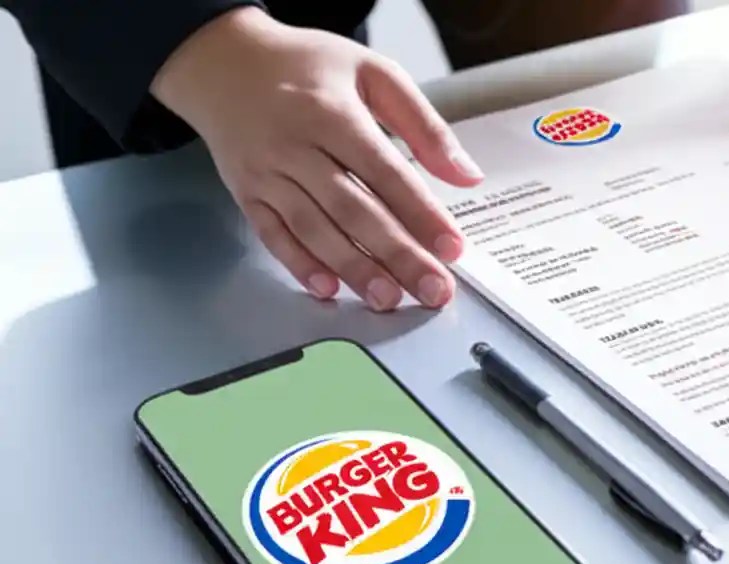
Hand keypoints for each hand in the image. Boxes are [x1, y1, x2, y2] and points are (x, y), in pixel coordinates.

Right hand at [152, 7, 481, 310]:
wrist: (223, 61)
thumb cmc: (308, 67)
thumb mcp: (374, 73)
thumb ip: (424, 125)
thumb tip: (466, 175)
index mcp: (332, 113)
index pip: (385, 172)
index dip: (421, 213)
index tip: (452, 248)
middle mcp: (295, 146)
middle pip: (353, 209)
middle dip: (397, 255)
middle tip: (433, 290)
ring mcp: (266, 173)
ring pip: (314, 228)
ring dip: (354, 268)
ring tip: (389, 300)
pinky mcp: (246, 192)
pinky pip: (272, 235)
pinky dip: (299, 264)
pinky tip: (328, 288)